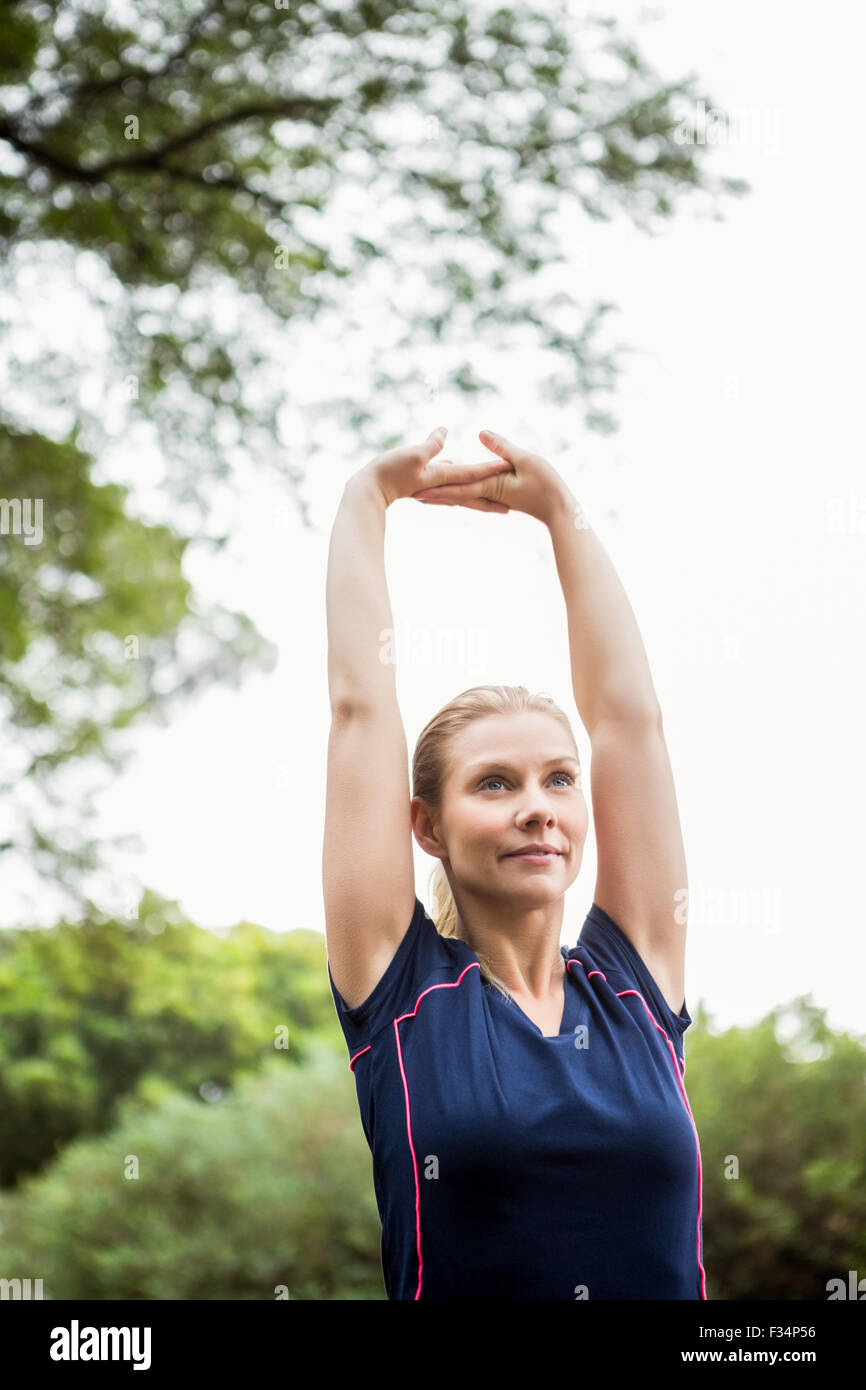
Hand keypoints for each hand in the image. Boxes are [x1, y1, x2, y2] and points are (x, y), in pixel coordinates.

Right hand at [361, 426, 511, 508]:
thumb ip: (430, 444)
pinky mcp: (424, 484)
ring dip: (479, 494)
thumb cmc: (389, 471)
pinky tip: (456, 469)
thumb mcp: (411, 454)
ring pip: (462, 490)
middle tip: (515, 502)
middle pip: (473, 491)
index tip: (511, 468)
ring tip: (495, 497)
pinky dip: (458, 483)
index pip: (473, 473)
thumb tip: (445, 430)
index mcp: (442, 477)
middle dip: (494, 495)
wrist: (369, 490)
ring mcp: (433, 487)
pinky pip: (448, 484)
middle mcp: (441, 486)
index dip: (492, 469)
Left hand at [412, 429, 574, 525]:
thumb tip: (480, 433)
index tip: (414, 489)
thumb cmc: (547, 485)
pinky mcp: (499, 496)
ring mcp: (493, 497)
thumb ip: (501, 447)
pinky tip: (455, 492)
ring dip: (443, 496)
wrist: (560, 511)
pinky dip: (460, 494)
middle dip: (432, 495)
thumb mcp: (525, 460)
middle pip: (454, 494)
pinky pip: (475, 495)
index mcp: (489, 486)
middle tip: (410, 495)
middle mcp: (487, 493)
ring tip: (424, 495)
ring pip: (462, 496)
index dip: (435, 488)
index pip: (456, 487)